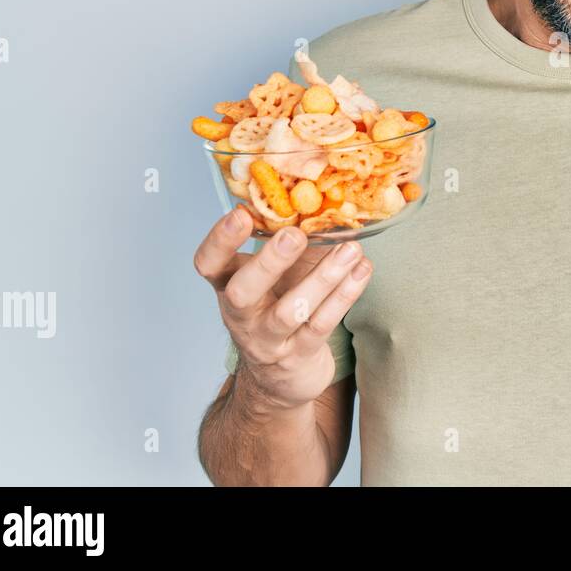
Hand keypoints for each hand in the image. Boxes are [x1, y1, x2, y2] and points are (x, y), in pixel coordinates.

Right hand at [193, 206, 373, 412]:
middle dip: (268, 262)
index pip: (208, 263)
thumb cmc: (278, 307)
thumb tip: (318, 193)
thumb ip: (286, 240)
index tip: (241, 214)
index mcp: (228, 285)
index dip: (220, 240)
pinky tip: (362, 271)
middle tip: (294, 235)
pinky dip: (344, 296)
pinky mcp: (298, 356)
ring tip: (351, 250)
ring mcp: (269, 339)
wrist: (280, 377)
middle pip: (242, 292)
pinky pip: (321, 325)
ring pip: (290, 311)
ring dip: (323, 278)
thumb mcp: (273, 275)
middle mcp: (242, 315)